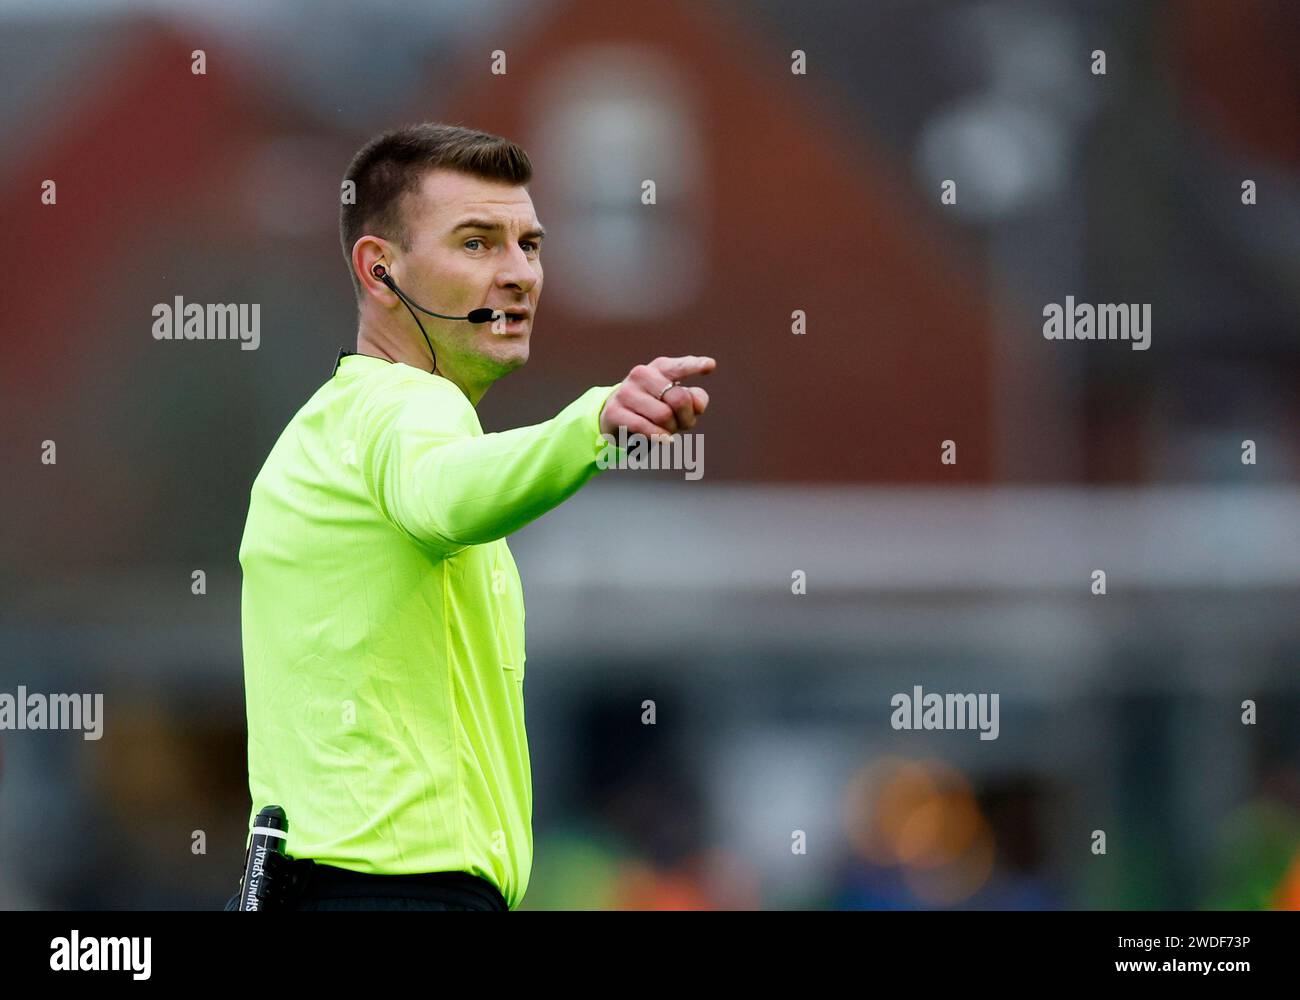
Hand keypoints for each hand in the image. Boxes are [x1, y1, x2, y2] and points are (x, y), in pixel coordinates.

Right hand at [599, 356, 715, 439]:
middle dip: (686, 417)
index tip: (710, 365)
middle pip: (678, 399)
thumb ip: (694, 399)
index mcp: (658, 368)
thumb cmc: (653, 407)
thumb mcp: (674, 400)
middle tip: (682, 425)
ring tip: (667, 432)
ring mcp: (626, 392)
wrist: (614, 417)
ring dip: (671, 430)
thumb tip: (697, 406)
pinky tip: (665, 440)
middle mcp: (641, 375)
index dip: (695, 366)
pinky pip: (644, 427)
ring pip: (663, 416)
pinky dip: (658, 437)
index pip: (679, 367)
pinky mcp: (615, 412)